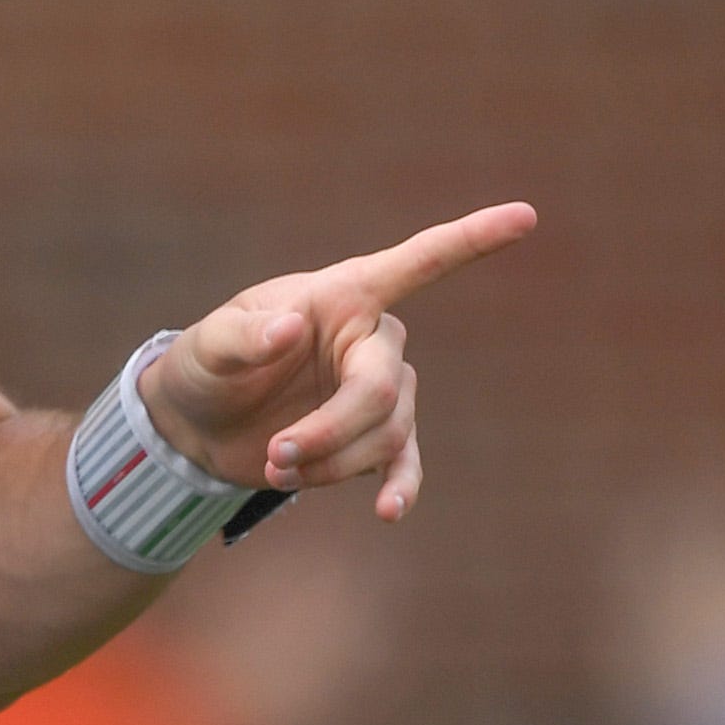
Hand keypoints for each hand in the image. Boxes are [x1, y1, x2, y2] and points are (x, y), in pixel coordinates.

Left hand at [135, 201, 535, 521]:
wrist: (198, 424)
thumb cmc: (205, 366)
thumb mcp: (208, 345)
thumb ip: (243, 335)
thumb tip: (289, 329)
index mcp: (342, 295)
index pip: (417, 262)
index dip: (471, 239)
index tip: (525, 214)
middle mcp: (371, 339)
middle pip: (383, 390)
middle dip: (331, 430)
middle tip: (275, 454)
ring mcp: (377, 391)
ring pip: (386, 435)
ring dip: (329, 462)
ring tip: (275, 467)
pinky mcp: (372, 439)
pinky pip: (403, 462)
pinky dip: (399, 488)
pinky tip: (387, 510)